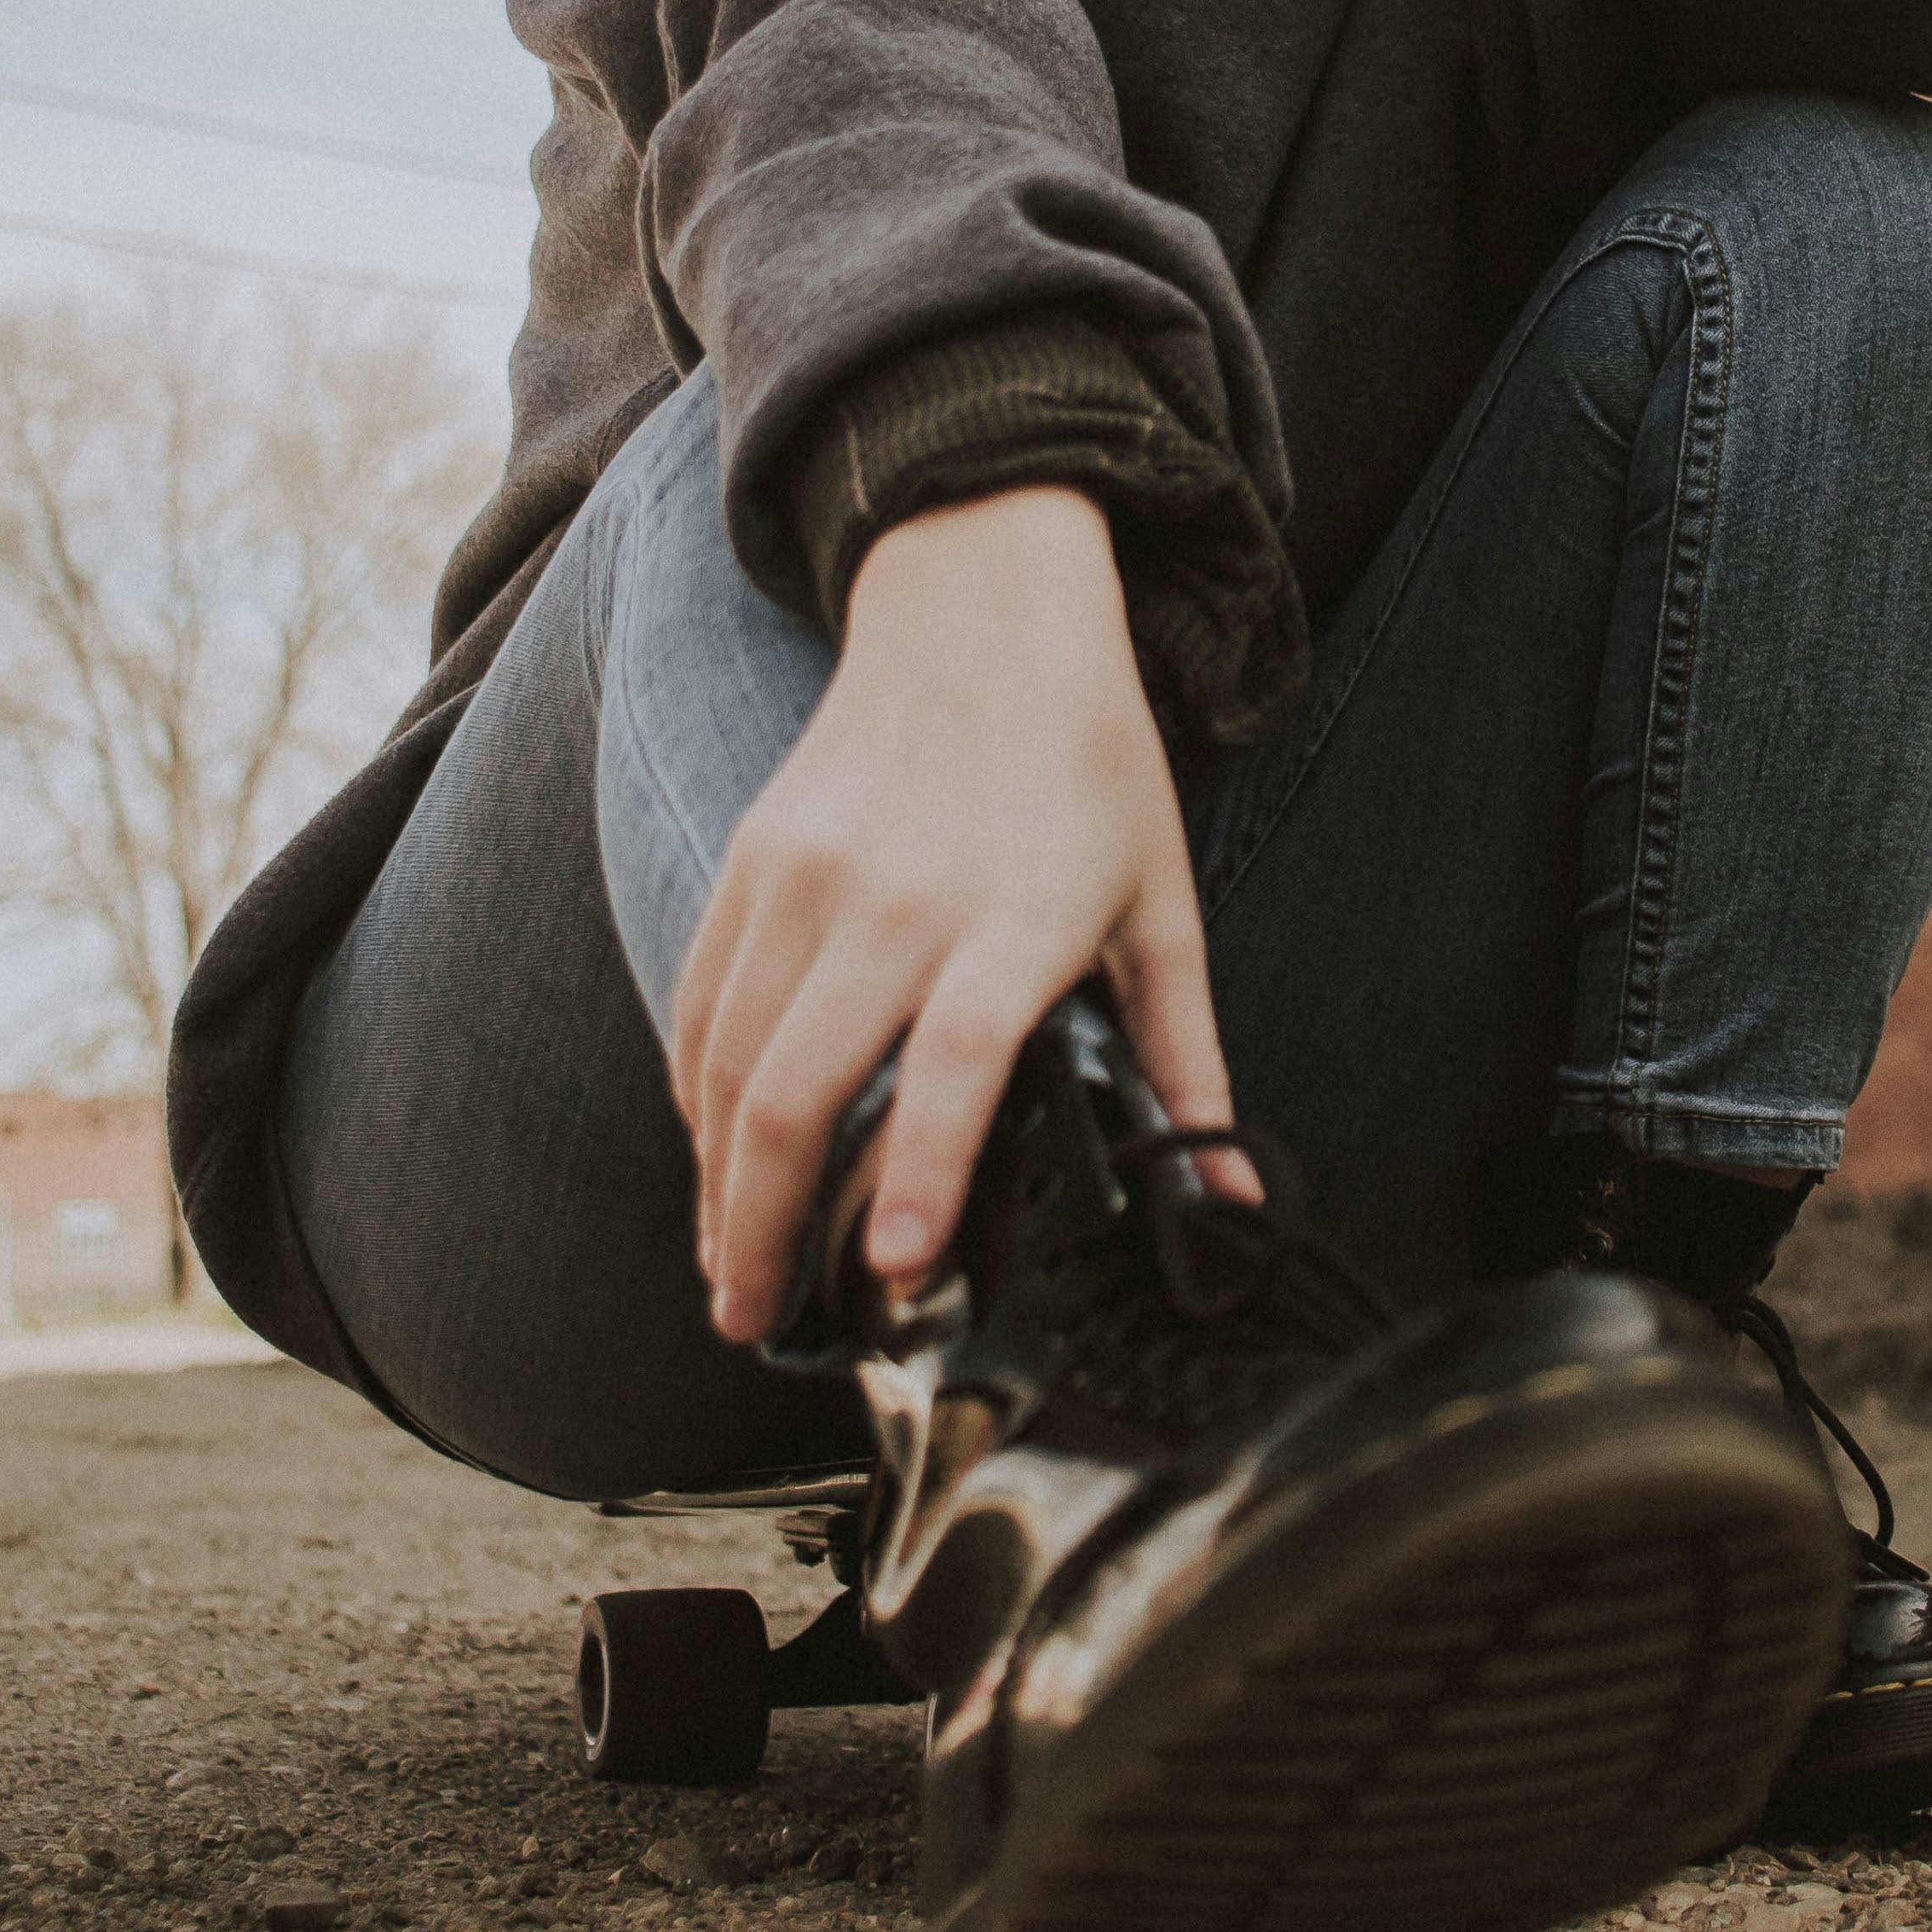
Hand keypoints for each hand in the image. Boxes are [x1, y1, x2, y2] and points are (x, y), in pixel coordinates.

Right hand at [667, 484, 1233, 1343]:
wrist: (983, 607)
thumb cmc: (1088, 763)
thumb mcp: (1163, 903)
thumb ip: (1186, 1059)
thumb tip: (1234, 1197)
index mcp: (1017, 916)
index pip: (954, 1062)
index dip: (922, 1171)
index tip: (896, 1271)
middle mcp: (898, 899)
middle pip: (801, 1086)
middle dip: (766, 1226)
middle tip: (757, 1324)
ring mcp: (809, 875)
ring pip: (731, 1058)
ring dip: (718, 1180)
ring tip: (727, 1269)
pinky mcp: (756, 856)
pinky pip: (702, 997)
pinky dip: (697, 1091)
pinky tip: (714, 1156)